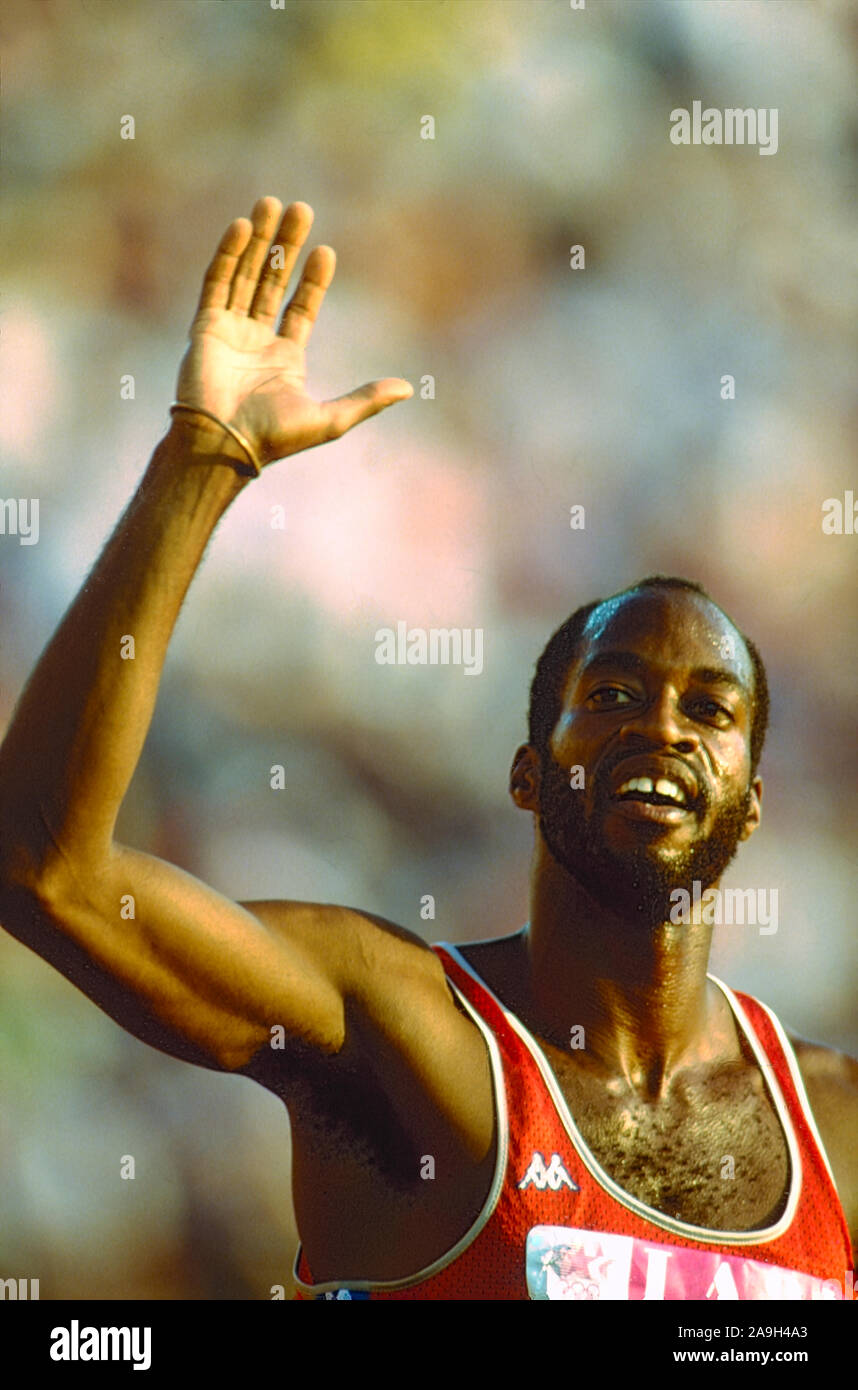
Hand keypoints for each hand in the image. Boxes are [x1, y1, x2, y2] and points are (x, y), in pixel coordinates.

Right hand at [175, 197, 412, 466]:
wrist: (224, 446)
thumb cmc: (274, 439)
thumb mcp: (331, 420)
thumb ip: (366, 400)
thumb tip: (408, 389)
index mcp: (285, 358)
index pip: (301, 308)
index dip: (313, 280)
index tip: (326, 251)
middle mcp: (257, 340)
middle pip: (273, 281)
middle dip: (286, 245)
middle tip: (301, 208)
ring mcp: (229, 331)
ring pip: (245, 275)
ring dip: (259, 240)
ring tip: (272, 202)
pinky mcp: (204, 327)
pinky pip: (217, 282)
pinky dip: (228, 254)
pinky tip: (243, 227)